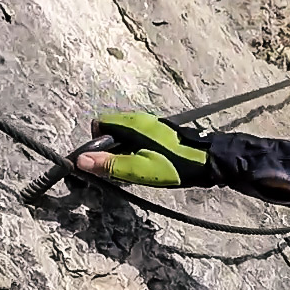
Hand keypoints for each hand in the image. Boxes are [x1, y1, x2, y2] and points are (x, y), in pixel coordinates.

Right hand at [76, 112, 219, 186]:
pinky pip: (138, 137)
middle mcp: (140, 119)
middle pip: (111, 129)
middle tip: (117, 169)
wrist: (208, 161)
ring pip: (125, 134)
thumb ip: (110, 164)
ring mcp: (152, 124)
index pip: (99, 123)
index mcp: (132, 124)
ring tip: (133, 170)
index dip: (95, 143)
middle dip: (108, 148)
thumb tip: (81, 160)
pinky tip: (146, 165)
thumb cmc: (173, 165)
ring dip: (122, 150)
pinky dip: (134, 150)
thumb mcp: (138, 169)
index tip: (102, 161)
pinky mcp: (161, 132)